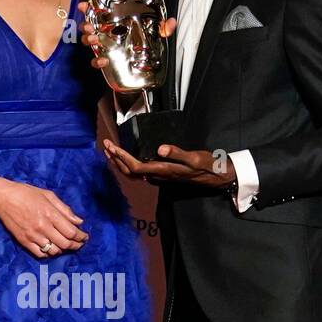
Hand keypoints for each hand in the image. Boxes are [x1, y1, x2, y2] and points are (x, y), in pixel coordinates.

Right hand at [0, 181, 88, 257]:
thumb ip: (65, 209)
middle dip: (76, 245)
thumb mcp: (48, 195)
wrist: (3, 198)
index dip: (81, 236)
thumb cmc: (26, 193)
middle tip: (79, 244)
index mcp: (50, 214)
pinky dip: (49, 253)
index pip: (71, 231)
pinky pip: (40, 254)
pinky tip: (52, 248)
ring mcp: (33, 235)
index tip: (85, 237)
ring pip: (54, 250)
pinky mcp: (24, 241)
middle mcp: (42, 227)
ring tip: (66, 246)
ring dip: (63, 250)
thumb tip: (79, 222)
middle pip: (65, 243)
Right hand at [78, 1, 176, 74]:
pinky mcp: (105, 61)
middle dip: (86, 24)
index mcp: (115, 22)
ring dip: (88, 39)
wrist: (143, 69)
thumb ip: (163, 27)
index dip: (88, 7)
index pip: (98, 11)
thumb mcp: (155, 33)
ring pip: (88, 41)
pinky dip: (97, 61)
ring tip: (93, 40)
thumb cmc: (146, 45)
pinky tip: (103, 61)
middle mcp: (106, 33)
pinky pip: (95, 61)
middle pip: (89, 25)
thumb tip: (171, 23)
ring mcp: (104, 46)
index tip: (83, 5)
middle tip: (90, 26)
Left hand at [103, 140, 236, 188]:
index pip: (135, 167)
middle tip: (106, 145)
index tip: (111, 146)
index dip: (121, 158)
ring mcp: (160, 176)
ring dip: (120, 162)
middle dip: (116, 159)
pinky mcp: (163, 174)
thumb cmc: (206, 165)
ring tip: (111, 151)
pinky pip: (140, 172)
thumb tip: (161, 149)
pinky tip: (127, 157)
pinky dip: (129, 164)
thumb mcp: (194, 158)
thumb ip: (178, 153)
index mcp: (163, 170)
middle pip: (130, 172)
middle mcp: (158, 176)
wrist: (216, 176)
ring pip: (134, 173)